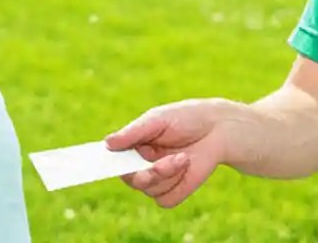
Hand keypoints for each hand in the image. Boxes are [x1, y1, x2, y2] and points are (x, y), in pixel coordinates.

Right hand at [104, 98, 235, 207]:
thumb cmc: (186, 118)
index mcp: (134, 146)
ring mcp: (157, 180)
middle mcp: (142, 165)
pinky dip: (177, 183)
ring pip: (149, 190)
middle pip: (130, 180)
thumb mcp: (158, 119)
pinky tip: (187, 165)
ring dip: (166, 173)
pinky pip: (165, 199)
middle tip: (158, 163)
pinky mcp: (174, 191)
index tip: (99, 165)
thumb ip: (134, 132)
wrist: (219, 129)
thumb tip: (107, 143)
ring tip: (183, 156)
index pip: (111, 160)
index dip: (102, 165)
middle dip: (145, 174)